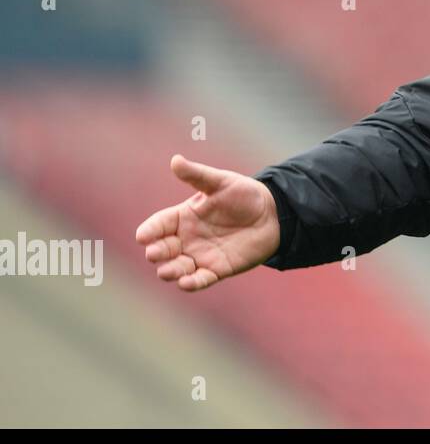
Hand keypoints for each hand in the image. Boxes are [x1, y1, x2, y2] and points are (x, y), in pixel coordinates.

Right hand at [135, 154, 280, 290]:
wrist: (273, 214)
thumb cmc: (244, 194)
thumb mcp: (221, 182)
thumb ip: (198, 175)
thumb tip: (175, 160)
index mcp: (182, 216)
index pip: (158, 225)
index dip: (149, 231)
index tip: (143, 236)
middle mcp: (186, 238)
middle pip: (161, 249)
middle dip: (156, 253)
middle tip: (155, 253)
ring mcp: (200, 255)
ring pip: (176, 268)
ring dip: (170, 271)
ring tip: (170, 271)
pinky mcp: (216, 270)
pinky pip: (199, 280)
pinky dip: (191, 283)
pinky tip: (187, 283)